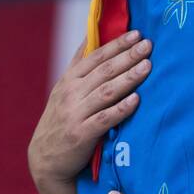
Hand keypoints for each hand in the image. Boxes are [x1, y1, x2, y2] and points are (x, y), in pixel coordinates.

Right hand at [27, 30, 152, 190]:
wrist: (46, 159)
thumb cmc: (61, 120)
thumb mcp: (63, 89)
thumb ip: (78, 63)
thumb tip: (91, 34)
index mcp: (69, 80)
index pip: (96, 57)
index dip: (117, 44)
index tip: (137, 34)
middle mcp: (71, 93)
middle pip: (104, 71)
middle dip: (127, 56)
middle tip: (148, 45)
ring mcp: (75, 114)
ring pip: (106, 92)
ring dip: (128, 78)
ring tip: (147, 67)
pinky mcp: (81, 134)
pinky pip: (104, 119)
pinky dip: (120, 109)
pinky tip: (136, 100)